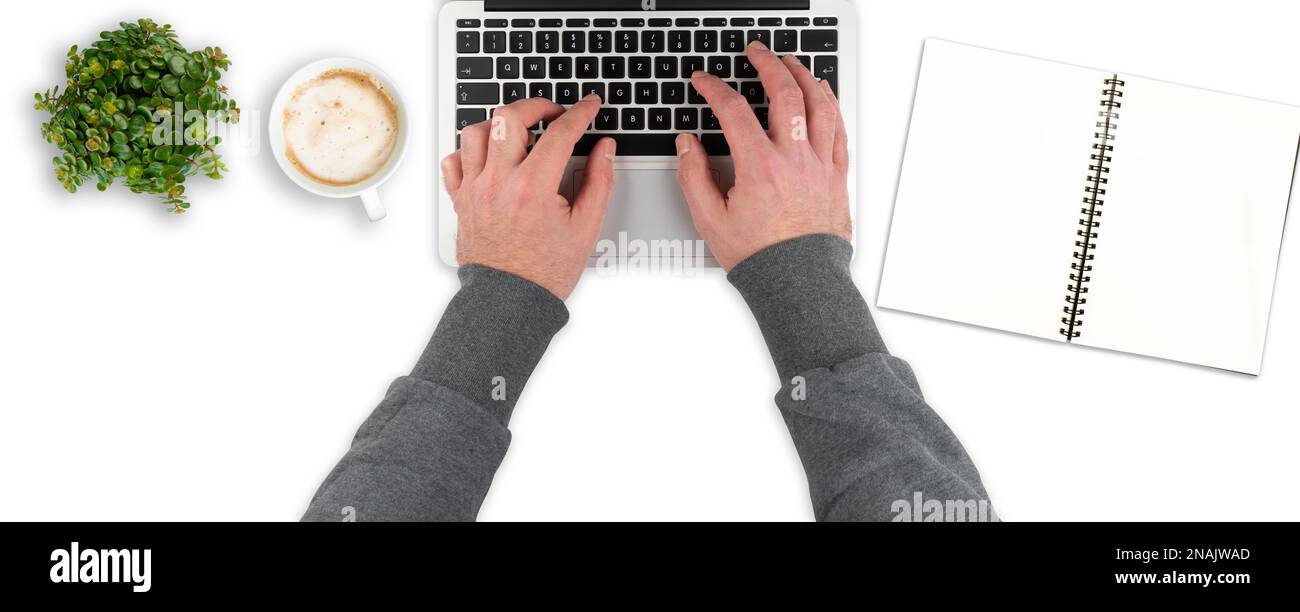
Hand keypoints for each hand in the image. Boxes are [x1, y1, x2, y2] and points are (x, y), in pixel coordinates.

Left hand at [440, 94, 615, 299]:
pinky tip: (490, 157)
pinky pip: (453, 160)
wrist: (509, 302)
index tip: (589, 106)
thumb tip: (604, 149)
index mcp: (532, 189)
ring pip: (476, 132)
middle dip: (536, 105)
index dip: (580, 112)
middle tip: (553, 112)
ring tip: (519, 132)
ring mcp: (475, 190)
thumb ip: (599, 183)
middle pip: (510, 117)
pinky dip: (470, 151)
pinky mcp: (460, 200)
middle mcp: (498, 183)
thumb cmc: (545, 272)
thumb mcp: (586, 228)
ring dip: (500, 124)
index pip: (559, 133)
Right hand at [676, 41, 850, 270]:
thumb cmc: (760, 257)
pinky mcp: (837, 175)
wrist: (798, 282)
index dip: (714, 89)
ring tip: (791, 62)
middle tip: (756, 53)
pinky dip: (830, 105)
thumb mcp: (711, 220)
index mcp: (759, 168)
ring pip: (819, 105)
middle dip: (768, 64)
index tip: (704, 82)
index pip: (733, 111)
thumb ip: (694, 177)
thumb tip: (687, 145)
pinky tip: (823, 94)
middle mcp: (794, 160)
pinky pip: (838, 129)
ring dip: (804, 76)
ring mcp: (820, 165)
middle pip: (785, 93)